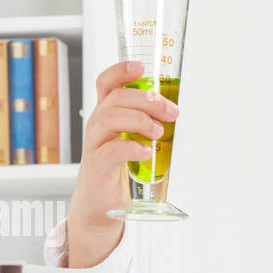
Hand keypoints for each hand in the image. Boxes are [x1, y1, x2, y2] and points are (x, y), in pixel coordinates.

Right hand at [66, 60, 180, 267]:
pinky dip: (130, 148)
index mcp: (106, 115)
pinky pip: (109, 151)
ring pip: (110, 118)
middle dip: (146, 100)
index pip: (106, 83)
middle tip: (171, 112)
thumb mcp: (131, 140)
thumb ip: (147, 124)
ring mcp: (95, 145)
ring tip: (159, 132)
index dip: (121, 71)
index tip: (141, 67)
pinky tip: (146, 153)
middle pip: (115, 98)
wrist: (100, 205)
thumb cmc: (118, 169)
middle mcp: (98, 125)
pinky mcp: (97, 167)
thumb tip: (177, 112)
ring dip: (140, 120)